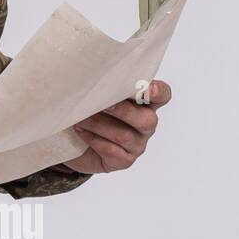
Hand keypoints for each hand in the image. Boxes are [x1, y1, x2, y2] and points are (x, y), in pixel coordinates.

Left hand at [56, 80, 172, 173]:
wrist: (76, 142)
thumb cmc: (91, 112)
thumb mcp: (97, 96)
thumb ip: (103, 87)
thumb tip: (90, 77)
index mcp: (144, 104)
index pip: (162, 96)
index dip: (158, 92)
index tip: (147, 87)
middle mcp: (145, 125)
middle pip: (148, 120)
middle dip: (123, 111)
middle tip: (101, 104)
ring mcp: (137, 145)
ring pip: (124, 135)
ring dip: (99, 125)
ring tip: (80, 118)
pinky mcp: (124, 160)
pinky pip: (112, 151)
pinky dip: (93, 139)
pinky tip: (80, 132)